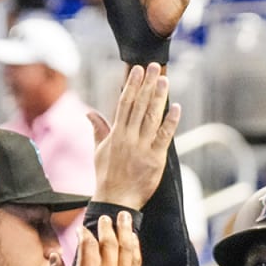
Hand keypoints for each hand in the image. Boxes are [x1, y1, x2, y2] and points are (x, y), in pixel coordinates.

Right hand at [61, 213, 142, 265]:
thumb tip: (55, 256)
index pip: (87, 245)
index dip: (84, 234)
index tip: (82, 229)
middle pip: (109, 242)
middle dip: (107, 226)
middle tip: (106, 216)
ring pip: (127, 249)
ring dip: (126, 230)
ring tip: (125, 217)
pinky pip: (136, 262)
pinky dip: (135, 247)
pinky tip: (134, 238)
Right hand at [89, 62, 180, 206]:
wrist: (116, 200)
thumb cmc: (107, 176)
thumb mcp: (98, 151)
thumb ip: (98, 129)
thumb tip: (89, 113)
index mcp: (115, 134)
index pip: (124, 103)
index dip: (131, 85)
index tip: (137, 69)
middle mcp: (128, 137)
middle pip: (139, 105)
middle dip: (147, 84)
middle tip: (153, 66)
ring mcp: (142, 147)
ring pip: (151, 117)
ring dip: (158, 97)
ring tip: (164, 79)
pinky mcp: (155, 158)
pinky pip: (164, 136)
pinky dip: (171, 121)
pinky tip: (176, 107)